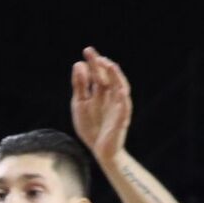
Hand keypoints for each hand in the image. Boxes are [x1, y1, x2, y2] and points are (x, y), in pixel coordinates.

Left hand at [70, 47, 132, 162]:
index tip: (86, 51)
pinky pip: (125, 107)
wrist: (100, 151)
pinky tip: (121, 90)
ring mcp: (118, 106)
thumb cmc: (91, 127)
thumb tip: (78, 64)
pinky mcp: (122, 118)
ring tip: (109, 65)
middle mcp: (111, 96)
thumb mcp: (80, 104)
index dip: (93, 62)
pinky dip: (124, 98)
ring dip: (116, 76)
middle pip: (108, 76)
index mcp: (101, 92)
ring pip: (120, 87)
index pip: (98, 73)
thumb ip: (80, 86)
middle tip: (92, 52)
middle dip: (101, 64)